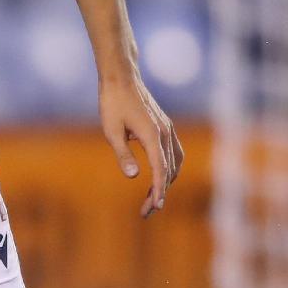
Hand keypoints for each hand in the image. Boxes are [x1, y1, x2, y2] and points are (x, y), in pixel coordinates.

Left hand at [99, 75, 181, 218]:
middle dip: (160, 192)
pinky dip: (171, 167)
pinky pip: (175, 152)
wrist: (120, 77)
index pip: (160, 169)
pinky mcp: (165, 125)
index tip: (156, 207)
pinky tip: (161, 175)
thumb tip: (133, 176)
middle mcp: (164, 132)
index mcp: (152, 135)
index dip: (159, 190)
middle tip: (146, 211)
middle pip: (169, 169)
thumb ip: (123, 154)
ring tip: (153, 197)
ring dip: (167, 181)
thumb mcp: (111, 130)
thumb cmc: (112, 103)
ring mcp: (167, 128)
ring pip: (176, 162)